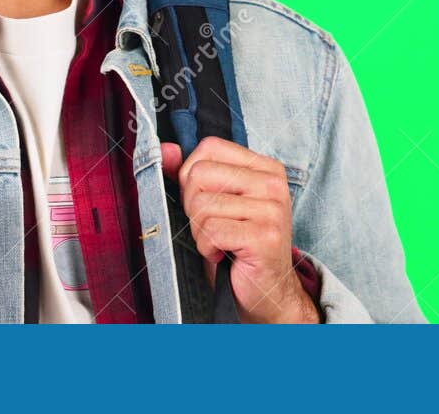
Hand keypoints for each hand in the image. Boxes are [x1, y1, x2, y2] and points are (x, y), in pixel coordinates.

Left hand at [162, 138, 318, 323]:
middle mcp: (272, 183)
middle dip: (192, 206)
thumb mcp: (212, 203)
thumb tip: (166, 150)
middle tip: (212, 226)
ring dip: (200, 232)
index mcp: (263, 167)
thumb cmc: (236, 245)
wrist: (264, 290)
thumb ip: (188, 175)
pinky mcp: (266, 236)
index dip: (191, 176)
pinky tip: (223, 254)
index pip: (209, 148)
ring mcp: (272, 209)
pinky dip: (207, 247)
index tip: (206, 201)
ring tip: (219, 242)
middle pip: (199, 175)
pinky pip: (211, 231)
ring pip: (202, 205)